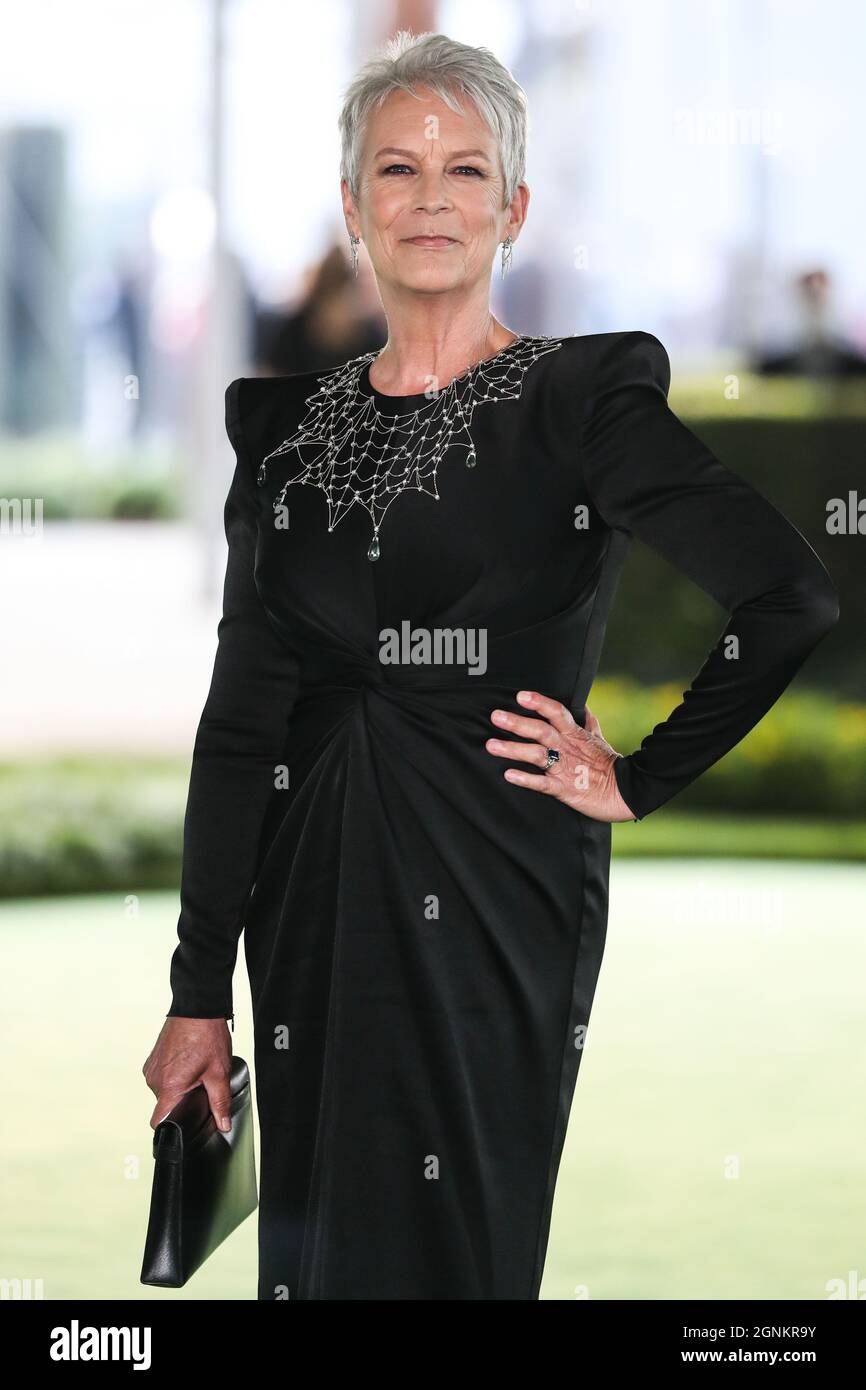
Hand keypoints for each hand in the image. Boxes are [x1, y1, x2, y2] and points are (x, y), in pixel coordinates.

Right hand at [142, 1017, 233, 1132]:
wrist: (196, 1008)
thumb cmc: (206, 1035)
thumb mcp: (219, 1073)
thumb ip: (220, 1102)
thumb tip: (223, 1124)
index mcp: (170, 1086)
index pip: (159, 1122)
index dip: (171, 1130)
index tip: (182, 1128)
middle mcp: (155, 1080)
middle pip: (165, 1105)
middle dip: (183, 1102)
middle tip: (200, 1088)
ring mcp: (152, 1069)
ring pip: (164, 1091)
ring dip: (178, 1087)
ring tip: (195, 1071)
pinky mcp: (152, 1060)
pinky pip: (161, 1077)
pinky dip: (173, 1076)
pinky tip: (187, 1064)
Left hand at [485, 689, 636, 823]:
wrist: (628, 792)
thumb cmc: (610, 765)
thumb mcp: (600, 739)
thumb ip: (588, 722)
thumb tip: (583, 705)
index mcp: (575, 734)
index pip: (556, 712)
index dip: (539, 703)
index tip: (520, 696)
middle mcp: (567, 748)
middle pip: (541, 731)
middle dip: (517, 723)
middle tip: (495, 716)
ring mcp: (565, 768)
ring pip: (537, 755)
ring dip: (513, 749)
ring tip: (491, 745)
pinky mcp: (564, 789)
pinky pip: (543, 784)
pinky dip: (526, 779)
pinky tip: (509, 774)